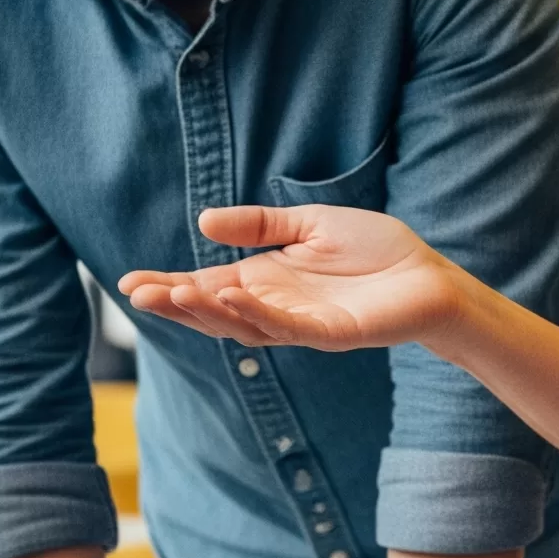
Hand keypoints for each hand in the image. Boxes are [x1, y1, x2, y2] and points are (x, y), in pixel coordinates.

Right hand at [119, 206, 462, 353]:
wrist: (429, 275)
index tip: (128, 283)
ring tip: (172, 293)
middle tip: (135, 294)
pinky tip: (229, 294)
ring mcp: (299, 325)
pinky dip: (253, 312)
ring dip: (206, 311)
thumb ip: (261, 223)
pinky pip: (284, 326)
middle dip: (174, 304)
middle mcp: (275, 307)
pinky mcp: (328, 335)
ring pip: (242, 325)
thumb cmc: (376, 249)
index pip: (207, 286)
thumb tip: (204, 222)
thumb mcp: (310, 223)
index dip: (168, 285)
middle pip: (213, 311)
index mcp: (266, 281)